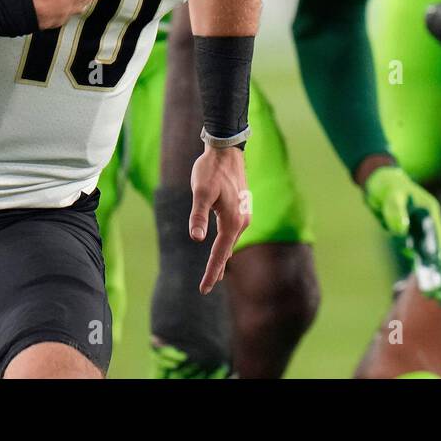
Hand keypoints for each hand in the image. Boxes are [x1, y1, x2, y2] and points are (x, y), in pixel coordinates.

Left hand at [188, 144, 249, 294]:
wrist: (227, 150)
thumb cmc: (211, 169)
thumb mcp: (200, 192)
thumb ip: (198, 215)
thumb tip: (197, 238)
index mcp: (232, 221)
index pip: (219, 254)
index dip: (211, 272)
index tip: (204, 290)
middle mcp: (242, 221)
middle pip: (226, 251)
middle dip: (217, 269)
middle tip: (206, 288)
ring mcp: (243, 214)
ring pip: (230, 242)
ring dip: (222, 257)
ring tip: (216, 273)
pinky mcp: (241, 208)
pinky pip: (233, 233)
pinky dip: (226, 244)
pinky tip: (223, 247)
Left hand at [363, 165, 440, 305]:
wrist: (380, 181)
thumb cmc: (386, 185)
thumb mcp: (390, 194)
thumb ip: (395, 211)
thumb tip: (401, 231)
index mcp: (429, 213)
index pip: (435, 240)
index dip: (437, 260)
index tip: (438, 278)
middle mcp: (429, 224)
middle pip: (436, 252)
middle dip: (439, 275)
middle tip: (440, 298)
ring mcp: (420, 232)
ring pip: (428, 258)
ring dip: (432, 277)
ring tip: (437, 299)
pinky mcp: (410, 237)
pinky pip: (418, 258)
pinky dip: (421, 272)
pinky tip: (426, 288)